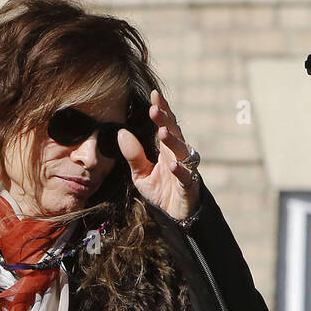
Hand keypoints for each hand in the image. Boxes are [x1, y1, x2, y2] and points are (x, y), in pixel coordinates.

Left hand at [117, 88, 200, 221]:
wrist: (174, 216)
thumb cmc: (160, 191)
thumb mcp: (140, 174)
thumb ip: (133, 155)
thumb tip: (121, 132)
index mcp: (167, 149)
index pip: (165, 125)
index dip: (161, 110)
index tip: (154, 94)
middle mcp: (178, 155)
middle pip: (174, 133)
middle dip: (166, 120)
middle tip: (155, 108)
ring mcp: (186, 169)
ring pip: (182, 152)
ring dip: (173, 142)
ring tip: (162, 133)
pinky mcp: (189, 186)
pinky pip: (186, 177)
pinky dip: (180, 171)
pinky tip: (173, 166)